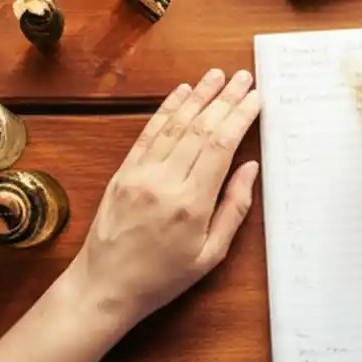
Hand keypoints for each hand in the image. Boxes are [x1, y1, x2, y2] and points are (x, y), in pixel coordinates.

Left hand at [62, 69, 261, 327]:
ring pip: (174, 125)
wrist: (106, 287)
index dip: (240, 116)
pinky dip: (166, 110)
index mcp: (191, 204)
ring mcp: (140, 173)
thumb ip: (234, 209)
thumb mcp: (210, 255)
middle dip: (224, 98)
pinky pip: (148, 134)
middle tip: (243, 77)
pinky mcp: (123, 172)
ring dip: (198, 96)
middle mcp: (165, 182)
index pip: (221, 145)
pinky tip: (181, 93)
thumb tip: (251, 168)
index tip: (256, 97)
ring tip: (216, 75)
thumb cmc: (162, 278)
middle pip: (200, 128)